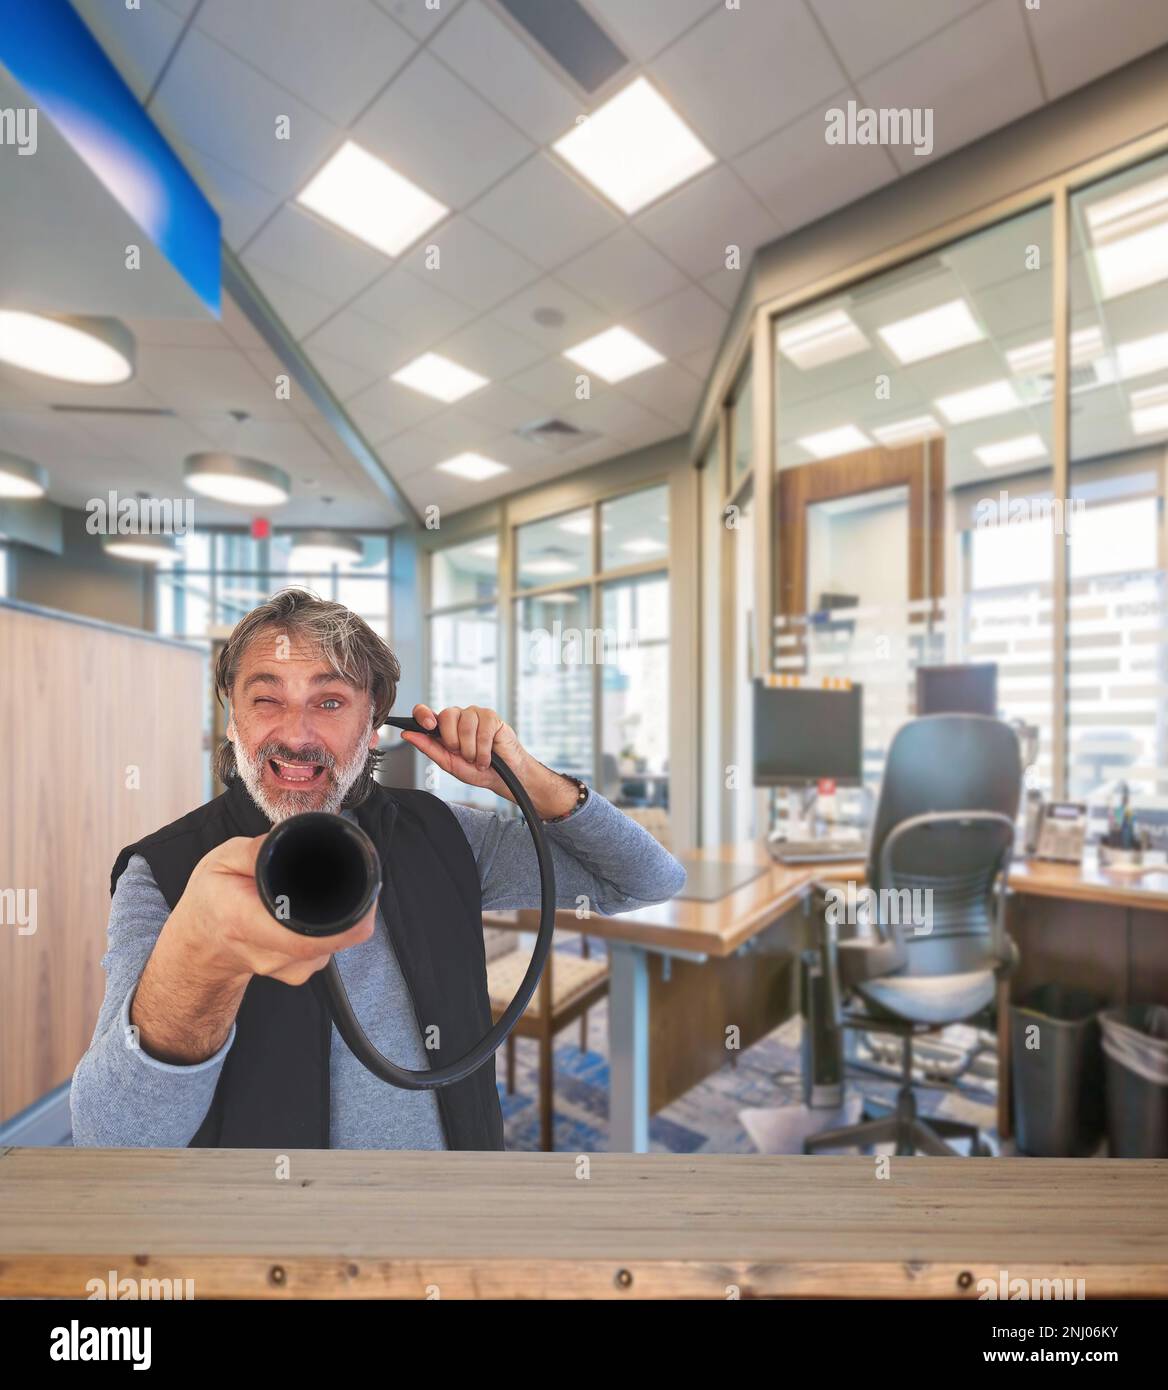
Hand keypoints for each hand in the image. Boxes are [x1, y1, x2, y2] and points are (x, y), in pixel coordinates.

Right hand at [168, 834, 375, 987]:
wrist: (201, 947)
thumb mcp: (221, 861)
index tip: (362, 885)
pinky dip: (329, 925)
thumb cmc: (210, 902)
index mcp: (246, 923)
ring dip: (337, 912)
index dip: (347, 915)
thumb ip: (257, 849)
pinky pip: (329, 946)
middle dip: (351, 901)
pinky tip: (308, 910)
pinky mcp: (300, 972)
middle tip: (341, 872)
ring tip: (310, 894)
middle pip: (334, 936)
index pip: (306, 936)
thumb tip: (291, 835)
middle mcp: (271, 954)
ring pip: (336, 940)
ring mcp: (289, 969)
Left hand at [400, 703, 580, 819]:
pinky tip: (488, 756)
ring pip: (465, 724)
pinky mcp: (491, 717)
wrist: (503, 777)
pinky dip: (484, 749)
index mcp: (443, 728)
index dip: (423, 714)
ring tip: (477, 759)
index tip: (428, 726)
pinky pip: (483, 729)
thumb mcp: (448, 763)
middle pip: (446, 716)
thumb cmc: (476, 770)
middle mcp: (458, 718)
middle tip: (463, 755)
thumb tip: (408, 734)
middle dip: (454, 742)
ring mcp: (475, 715)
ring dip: (472, 749)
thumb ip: (428, 748)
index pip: (425, 712)